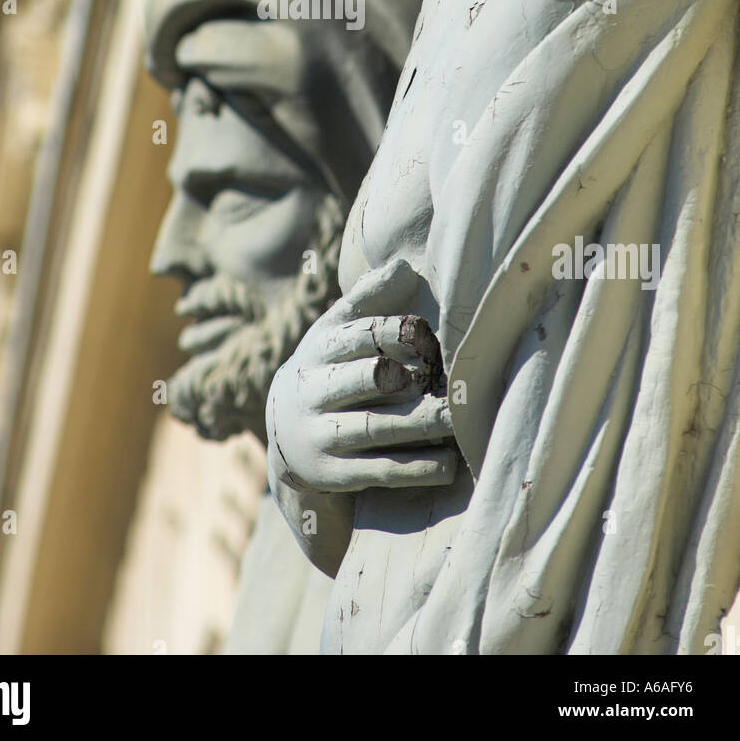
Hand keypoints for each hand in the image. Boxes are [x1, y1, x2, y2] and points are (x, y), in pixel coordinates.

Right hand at [266, 258, 458, 495]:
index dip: (395, 332)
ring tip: (455, 419)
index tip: (427, 335)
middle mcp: (315, 391)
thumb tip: (404, 267)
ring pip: (374, 427)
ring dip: (419, 424)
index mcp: (319, 349)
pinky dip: (414, 469)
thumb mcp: (334, 333)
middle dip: (399, 378)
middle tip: (438, 378)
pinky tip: (447, 465)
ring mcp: (321, 434)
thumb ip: (368, 300)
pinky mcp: (333, 474)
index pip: (358, 335)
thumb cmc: (327, 369)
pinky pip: (377, 470)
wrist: (284, 437)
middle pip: (363, 380)